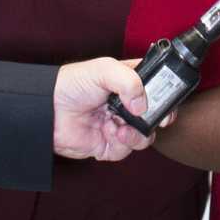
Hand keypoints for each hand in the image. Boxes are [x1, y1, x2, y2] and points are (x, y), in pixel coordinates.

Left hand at [52, 57, 167, 161]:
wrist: (48, 111)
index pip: (156, 86)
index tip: (171, 96)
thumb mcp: (103, 69)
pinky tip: (110, 132)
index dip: (167, 92)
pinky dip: (122, 143)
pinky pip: (126, 150)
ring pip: (145, 135)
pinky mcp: (108, 144)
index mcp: (128, 82)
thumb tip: (142, 105)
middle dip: (159, 117)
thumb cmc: (72, 84)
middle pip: (156, 113)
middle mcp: (126, 105)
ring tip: (122, 126)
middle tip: (158, 117)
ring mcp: (119, 125)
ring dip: (138, 132)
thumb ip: (129, 81)